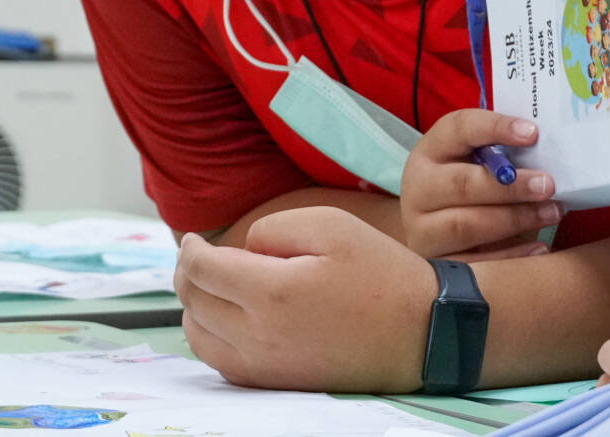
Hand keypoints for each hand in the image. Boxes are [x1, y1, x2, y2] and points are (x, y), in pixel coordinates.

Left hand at [174, 205, 433, 391]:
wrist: (421, 333)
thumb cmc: (380, 273)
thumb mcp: (331, 225)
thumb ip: (272, 230)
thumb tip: (239, 252)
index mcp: (271, 292)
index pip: (202, 270)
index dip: (190, 249)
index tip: (193, 239)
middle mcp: (258, 336)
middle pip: (193, 302)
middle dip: (188, 274)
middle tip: (197, 256)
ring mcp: (264, 366)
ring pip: (198, 336)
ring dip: (195, 307)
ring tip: (210, 285)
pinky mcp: (274, 383)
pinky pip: (220, 361)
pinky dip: (212, 336)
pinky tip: (228, 317)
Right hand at [399, 108, 560, 259]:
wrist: (436, 233)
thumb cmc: (469, 190)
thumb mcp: (476, 164)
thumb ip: (502, 157)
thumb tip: (552, 153)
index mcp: (429, 152)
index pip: (458, 130)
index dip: (494, 128)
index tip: (533, 133)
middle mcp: (418, 189)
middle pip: (461, 184)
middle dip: (509, 186)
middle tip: (548, 185)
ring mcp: (422, 230)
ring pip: (466, 225)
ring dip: (514, 219)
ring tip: (551, 213)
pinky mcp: (435, 264)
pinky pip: (475, 264)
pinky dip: (510, 256)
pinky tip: (539, 249)